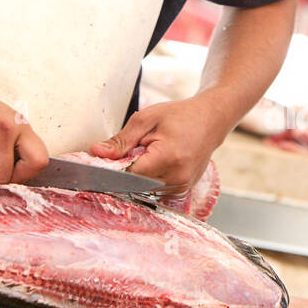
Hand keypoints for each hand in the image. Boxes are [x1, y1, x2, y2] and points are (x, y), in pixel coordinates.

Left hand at [90, 95, 228, 193]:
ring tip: (152, 153)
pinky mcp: (183, 191)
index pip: (128, 173)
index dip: (117, 165)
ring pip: (144, 188)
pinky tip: (158, 161)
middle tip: (138, 148)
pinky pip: (156, 189)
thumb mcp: (146, 119)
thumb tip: (96, 153)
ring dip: (140, 173)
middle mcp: (178, 178)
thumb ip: (120, 140)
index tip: (112, 155)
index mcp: (169, 158)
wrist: (210, 120)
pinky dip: (151, 177)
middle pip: (135, 183)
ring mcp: (182, 188)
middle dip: (129, 168)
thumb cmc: (179, 116)